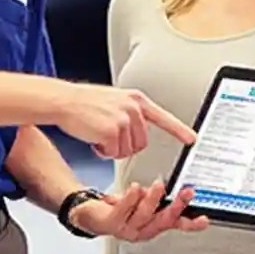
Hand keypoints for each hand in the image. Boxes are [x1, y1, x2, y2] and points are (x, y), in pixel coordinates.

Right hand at [56, 83, 196, 158]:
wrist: (63, 101)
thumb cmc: (83, 103)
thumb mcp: (113, 101)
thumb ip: (130, 114)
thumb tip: (137, 132)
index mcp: (135, 100)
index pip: (163, 117)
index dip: (179, 130)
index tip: (192, 139)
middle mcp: (133, 108)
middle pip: (141, 143)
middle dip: (125, 145)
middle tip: (107, 135)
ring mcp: (124, 120)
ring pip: (128, 150)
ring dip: (112, 149)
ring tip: (98, 133)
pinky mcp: (112, 131)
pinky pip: (114, 153)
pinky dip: (103, 151)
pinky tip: (93, 138)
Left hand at [71, 179, 209, 240]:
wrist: (89, 214)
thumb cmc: (118, 208)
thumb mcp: (142, 202)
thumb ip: (155, 199)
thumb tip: (168, 189)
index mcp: (151, 225)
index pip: (174, 224)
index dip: (190, 223)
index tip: (203, 219)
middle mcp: (141, 230)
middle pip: (162, 220)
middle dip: (175, 206)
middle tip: (186, 193)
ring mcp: (127, 228)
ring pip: (144, 214)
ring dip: (152, 198)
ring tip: (157, 185)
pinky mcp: (112, 222)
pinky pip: (124, 209)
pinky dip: (131, 197)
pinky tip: (135, 188)